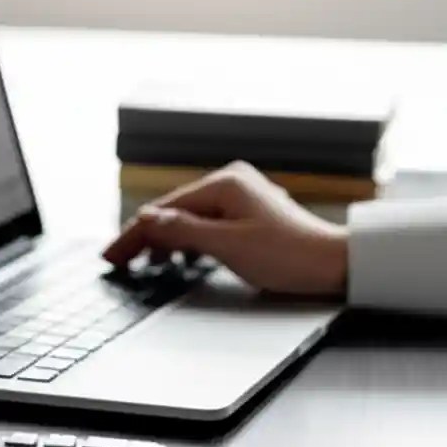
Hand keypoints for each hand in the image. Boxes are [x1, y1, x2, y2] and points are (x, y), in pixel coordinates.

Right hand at [101, 162, 349, 296]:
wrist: (336, 264)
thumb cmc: (289, 255)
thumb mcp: (228, 246)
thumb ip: (184, 232)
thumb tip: (147, 220)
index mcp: (224, 184)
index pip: (165, 209)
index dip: (134, 235)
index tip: (111, 256)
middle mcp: (232, 182)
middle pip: (175, 210)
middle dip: (145, 237)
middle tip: (119, 262)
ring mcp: (242, 196)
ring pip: (190, 216)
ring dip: (167, 239)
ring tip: (147, 264)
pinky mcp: (251, 212)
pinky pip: (208, 222)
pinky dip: (190, 239)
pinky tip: (182, 256)